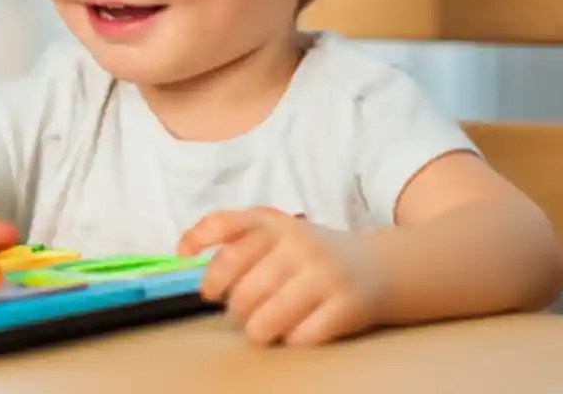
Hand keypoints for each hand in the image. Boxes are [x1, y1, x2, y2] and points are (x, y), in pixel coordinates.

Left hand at [178, 207, 385, 346]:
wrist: (380, 267)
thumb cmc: (311, 254)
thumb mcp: (276, 230)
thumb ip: (232, 233)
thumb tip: (182, 249)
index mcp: (275, 222)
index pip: (226, 228)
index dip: (202, 254)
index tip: (197, 277)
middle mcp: (299, 243)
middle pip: (241, 290)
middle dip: (233, 310)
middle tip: (239, 312)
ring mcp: (325, 273)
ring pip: (266, 320)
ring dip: (257, 331)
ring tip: (261, 328)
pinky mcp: (347, 305)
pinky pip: (300, 338)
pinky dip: (292, 341)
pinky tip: (296, 331)